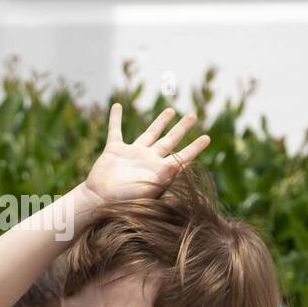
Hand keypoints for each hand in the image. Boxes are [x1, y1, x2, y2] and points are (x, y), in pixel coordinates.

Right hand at [83, 102, 210, 204]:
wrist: (100, 201)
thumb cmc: (125, 199)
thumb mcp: (150, 188)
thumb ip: (166, 175)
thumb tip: (184, 163)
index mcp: (159, 170)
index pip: (182, 156)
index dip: (195, 147)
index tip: (207, 137)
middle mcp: (148, 160)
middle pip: (169, 139)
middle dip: (182, 128)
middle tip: (193, 115)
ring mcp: (132, 154)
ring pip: (149, 133)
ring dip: (160, 121)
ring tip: (171, 110)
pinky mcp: (114, 150)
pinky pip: (115, 130)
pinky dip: (115, 118)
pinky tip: (117, 105)